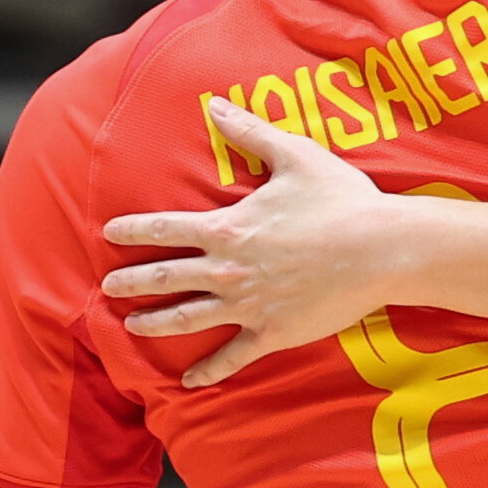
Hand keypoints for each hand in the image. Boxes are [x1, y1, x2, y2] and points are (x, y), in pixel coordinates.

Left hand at [101, 99, 423, 383]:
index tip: (108, 233)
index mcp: (227, 228)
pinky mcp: (272, 333)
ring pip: (188, 319)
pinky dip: (208, 371)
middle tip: (106, 287)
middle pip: (165, 277)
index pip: (164, 229)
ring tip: (131, 327)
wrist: (381, 251)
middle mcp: (228, 270)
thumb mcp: (293, 155)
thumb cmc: (340, 200)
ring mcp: (247, 306)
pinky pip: (232, 357)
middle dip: (131, 282)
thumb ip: (249, 132)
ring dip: (155, 323)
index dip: (132, 230)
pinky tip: (188, 383)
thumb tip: (215, 104)